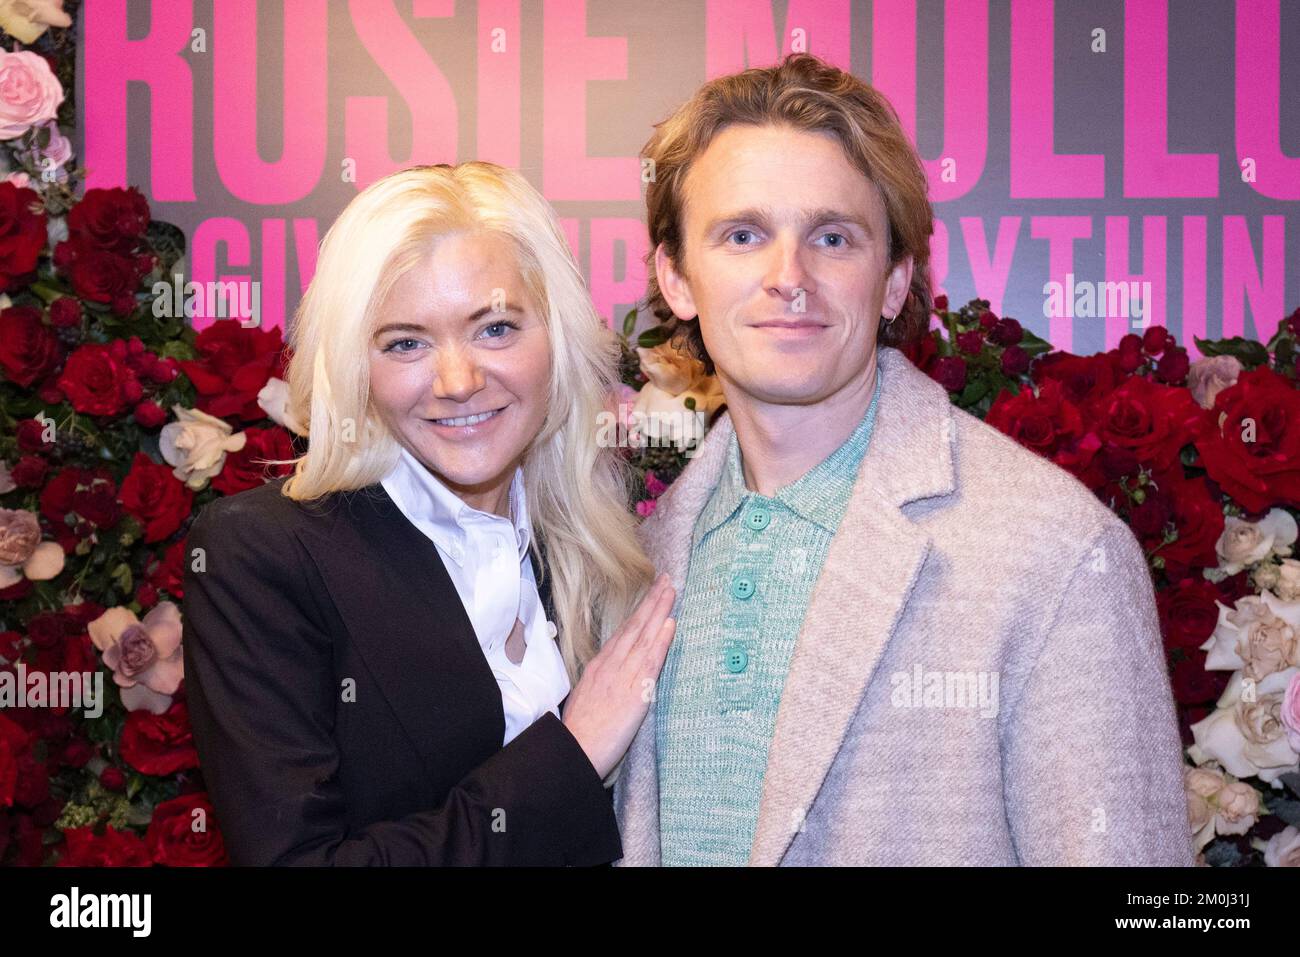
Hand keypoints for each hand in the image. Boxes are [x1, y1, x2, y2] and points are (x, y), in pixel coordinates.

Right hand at [561, 573, 676, 778]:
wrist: (572, 752)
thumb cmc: (578, 732)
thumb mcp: (585, 697)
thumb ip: (600, 681)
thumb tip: (611, 673)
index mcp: (599, 667)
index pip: (623, 633)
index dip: (638, 612)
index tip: (651, 594)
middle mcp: (610, 666)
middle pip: (634, 627)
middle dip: (651, 602)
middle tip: (666, 579)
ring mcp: (621, 677)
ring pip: (643, 637)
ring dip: (659, 612)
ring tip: (671, 591)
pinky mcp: (634, 693)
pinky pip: (650, 662)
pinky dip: (660, 641)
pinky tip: (670, 624)